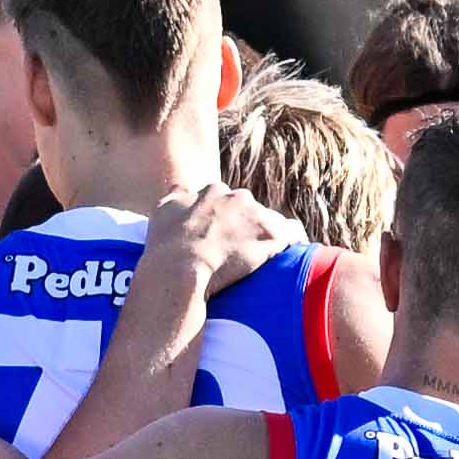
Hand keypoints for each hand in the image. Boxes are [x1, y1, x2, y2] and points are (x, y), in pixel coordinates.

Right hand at [157, 181, 299, 292]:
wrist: (179, 270)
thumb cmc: (166, 246)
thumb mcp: (162, 211)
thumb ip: (175, 195)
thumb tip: (182, 189)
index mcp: (213, 191)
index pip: (228, 200)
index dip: (228, 220)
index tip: (225, 237)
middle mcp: (237, 197)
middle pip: (251, 210)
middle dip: (248, 227)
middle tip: (242, 252)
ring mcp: (256, 215)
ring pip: (272, 222)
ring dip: (269, 237)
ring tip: (269, 258)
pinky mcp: (271, 235)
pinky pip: (293, 234)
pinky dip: (296, 242)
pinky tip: (295, 254)